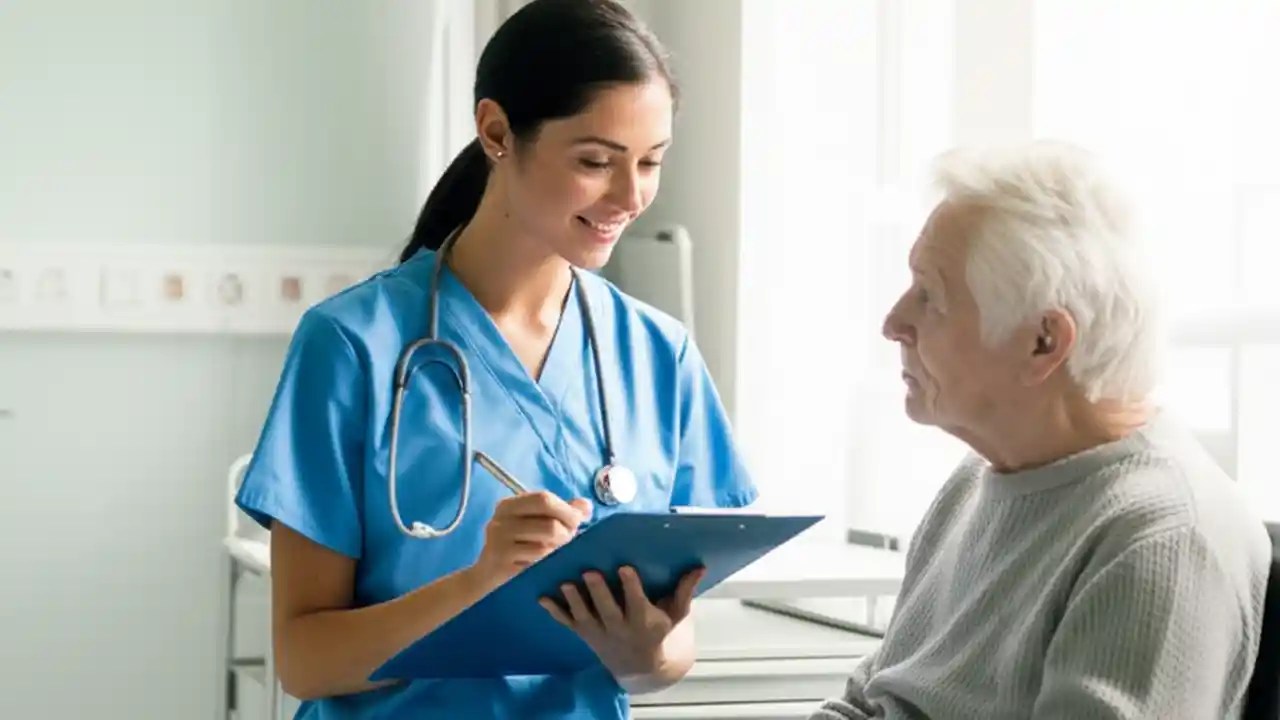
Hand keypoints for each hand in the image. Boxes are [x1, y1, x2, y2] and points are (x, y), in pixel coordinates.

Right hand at [469, 492, 591, 585]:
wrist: (485, 577)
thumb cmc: (516, 548)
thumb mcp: (535, 525)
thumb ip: (561, 512)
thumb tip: (586, 506)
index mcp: (509, 505)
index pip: (544, 499)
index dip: (567, 510)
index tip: (579, 520)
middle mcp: (501, 518)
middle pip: (548, 521)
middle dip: (567, 530)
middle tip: (570, 539)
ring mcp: (498, 539)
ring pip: (546, 541)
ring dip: (559, 548)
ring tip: (557, 551)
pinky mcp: (501, 560)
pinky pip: (537, 559)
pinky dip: (548, 561)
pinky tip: (544, 563)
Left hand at [539, 565, 705, 682]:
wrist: (639, 665)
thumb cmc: (657, 630)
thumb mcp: (675, 614)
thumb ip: (685, 590)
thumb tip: (700, 567)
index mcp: (644, 621)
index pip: (637, 603)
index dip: (632, 587)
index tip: (627, 568)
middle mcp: (620, 628)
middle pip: (608, 611)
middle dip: (599, 593)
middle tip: (591, 572)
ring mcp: (600, 632)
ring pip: (586, 618)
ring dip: (575, 601)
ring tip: (566, 584)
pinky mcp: (584, 633)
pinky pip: (568, 624)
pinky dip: (555, 612)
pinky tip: (542, 597)